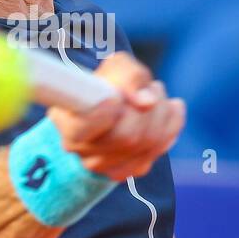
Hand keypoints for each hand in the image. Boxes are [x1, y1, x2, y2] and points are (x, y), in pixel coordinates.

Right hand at [47, 51, 185, 179]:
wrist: (109, 102)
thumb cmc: (108, 83)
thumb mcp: (115, 67)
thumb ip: (129, 75)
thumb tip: (146, 102)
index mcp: (69, 123)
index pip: (84, 128)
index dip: (103, 114)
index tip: (116, 98)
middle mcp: (82, 149)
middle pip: (127, 136)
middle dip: (147, 107)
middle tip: (148, 87)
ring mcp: (105, 165)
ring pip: (149, 142)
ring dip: (161, 112)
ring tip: (155, 95)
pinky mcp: (129, 170)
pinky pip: (160, 148)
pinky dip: (170, 125)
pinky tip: (164, 111)